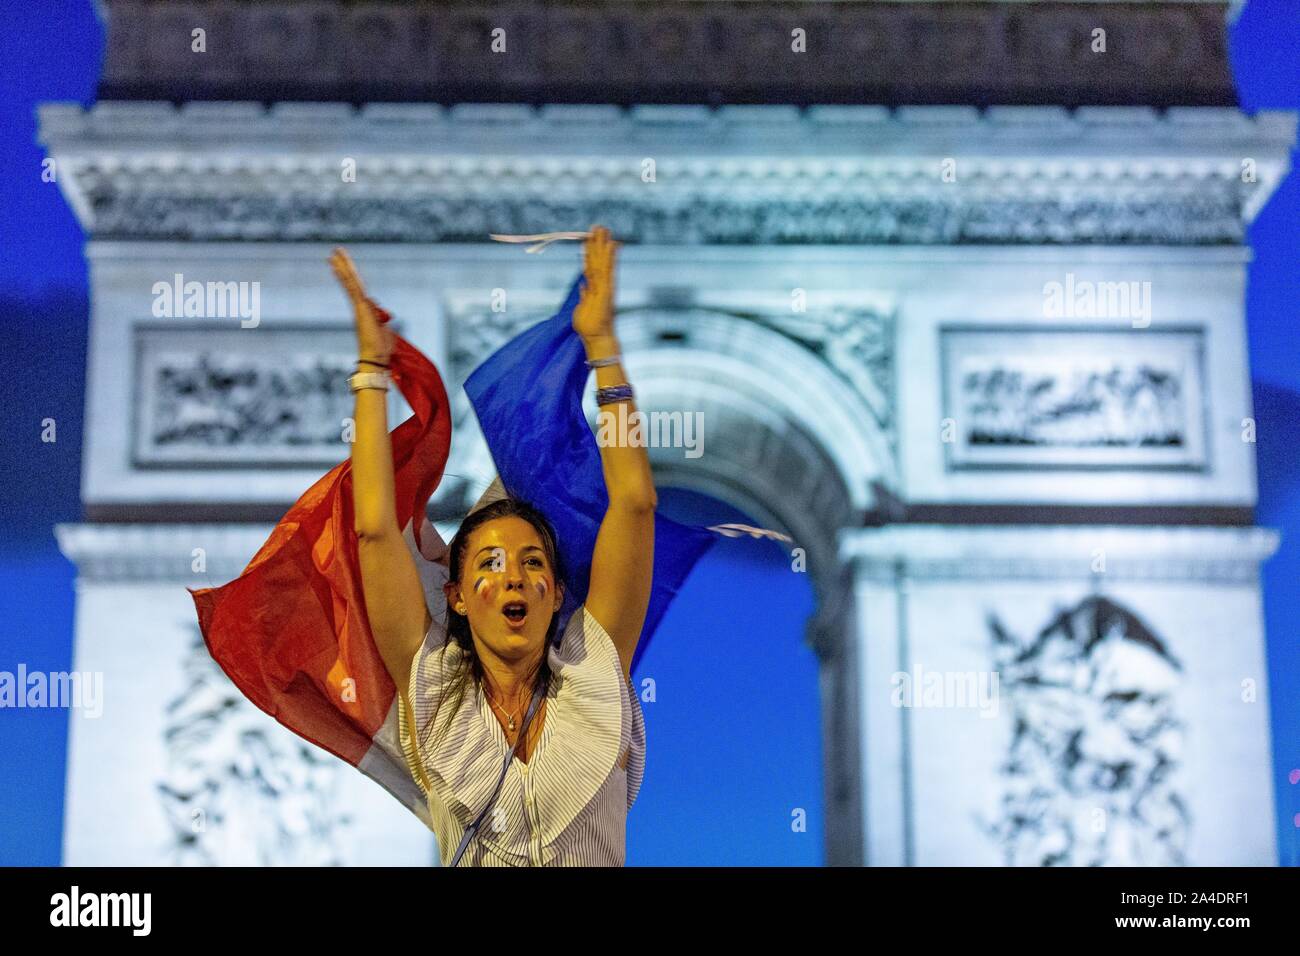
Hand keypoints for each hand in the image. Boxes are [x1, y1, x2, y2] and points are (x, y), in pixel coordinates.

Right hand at [329, 247, 393, 363]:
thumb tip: (383, 313)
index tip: (342, 266)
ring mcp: (359, 306)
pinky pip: (352, 288)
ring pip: (350, 282)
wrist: (376, 356)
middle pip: (352, 281)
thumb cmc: (381, 347)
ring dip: (342, 267)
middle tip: (335, 251)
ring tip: (333, 254)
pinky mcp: (360, 307)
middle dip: (344, 266)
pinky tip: (336, 267)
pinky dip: (345, 277)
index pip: (357, 288)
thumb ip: (382, 318)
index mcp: (366, 309)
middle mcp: (360, 305)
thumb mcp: (385, 328)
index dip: (351, 276)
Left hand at [572, 225, 619, 340]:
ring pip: (603, 261)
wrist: (598, 339)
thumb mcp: (582, 309)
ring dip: (602, 245)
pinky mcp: (608, 290)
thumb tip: (583, 287)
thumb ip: (584, 296)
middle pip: (598, 260)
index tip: (589, 238)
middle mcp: (601, 285)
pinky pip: (607, 270)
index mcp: (595, 288)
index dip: (590, 252)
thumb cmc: (590, 328)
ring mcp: (605, 286)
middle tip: (599, 226)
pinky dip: (610, 257)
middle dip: (598, 243)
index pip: (591, 266)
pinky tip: (611, 245)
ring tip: (603, 230)